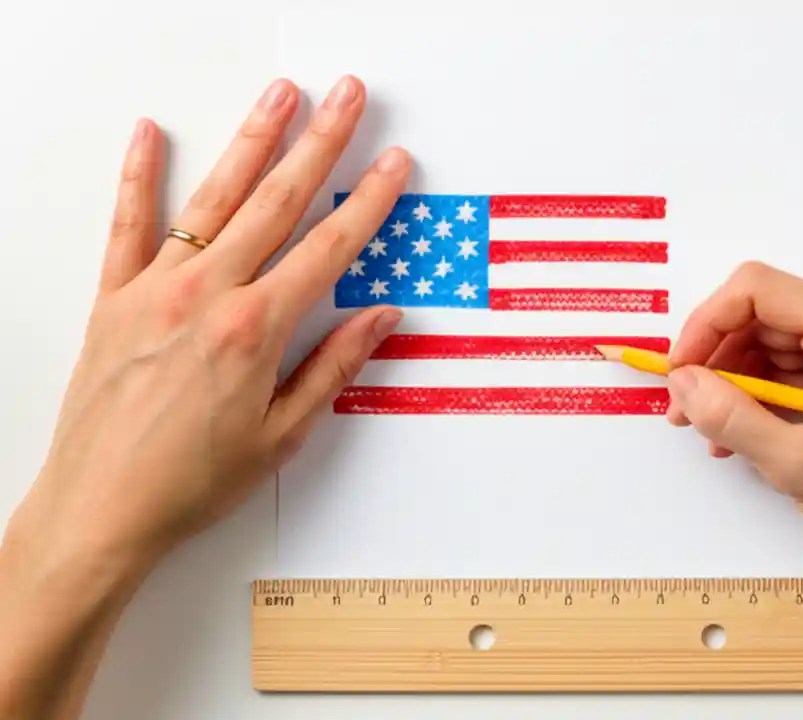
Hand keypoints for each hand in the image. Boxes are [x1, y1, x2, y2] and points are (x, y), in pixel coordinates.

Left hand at [6, 76, 407, 578]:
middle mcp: (207, 296)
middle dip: (320, 143)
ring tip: (280, 97)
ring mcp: (156, 290)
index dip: (367, 201)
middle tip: (346, 97)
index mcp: (256, 330)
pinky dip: (138, 177)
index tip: (391, 165)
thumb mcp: (282, 433)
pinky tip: (150, 135)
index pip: (328, 249)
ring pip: (214, 199)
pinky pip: (127, 226)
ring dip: (251, 141)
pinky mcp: (115, 299)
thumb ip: (333, 366)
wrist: (100, 511)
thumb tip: (380, 318)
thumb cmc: (191, 482)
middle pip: (277, 202)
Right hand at [667, 263, 802, 718]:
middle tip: (686, 412)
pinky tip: (752, 434)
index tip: (679, 374)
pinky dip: (775, 394)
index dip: (705, 326)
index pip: (759, 290)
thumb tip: (683, 384)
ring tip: (716, 434)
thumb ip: (733, 418)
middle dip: (720, 359)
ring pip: (786, 342)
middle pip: (771, 315)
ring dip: (743, 381)